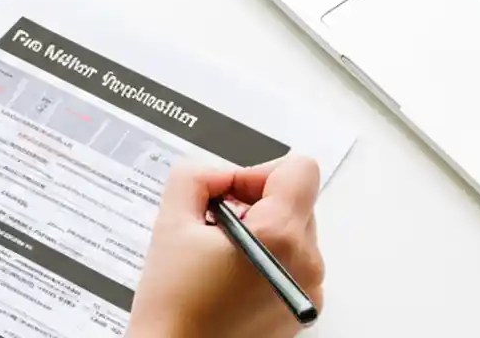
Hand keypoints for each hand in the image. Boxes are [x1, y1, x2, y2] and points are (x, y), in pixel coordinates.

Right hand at [127, 156, 324, 337]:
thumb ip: (195, 178)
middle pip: (297, 200)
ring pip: (294, 231)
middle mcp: (306, 264)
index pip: (300, 170)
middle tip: (216, 226)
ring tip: (220, 256)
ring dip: (260, 232)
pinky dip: (267, 260)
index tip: (229, 195)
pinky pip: (294, 263)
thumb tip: (215, 172)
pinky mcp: (301, 308)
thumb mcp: (171, 223)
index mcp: (281, 237)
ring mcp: (308, 289)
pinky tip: (231, 277)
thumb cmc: (174, 309)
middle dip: (255, 203)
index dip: (257, 172)